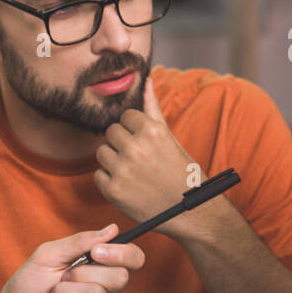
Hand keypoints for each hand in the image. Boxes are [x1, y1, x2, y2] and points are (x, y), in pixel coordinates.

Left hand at [0, 222, 144, 292]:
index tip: (96, 252)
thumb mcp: (48, 256)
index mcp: (101, 269)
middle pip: (119, 277)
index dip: (122, 253)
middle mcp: (107, 291)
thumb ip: (79, 242)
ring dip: (63, 291)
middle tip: (60, 278)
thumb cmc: (27, 286)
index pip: (133, 258)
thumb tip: (113, 229)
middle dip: (82, 273)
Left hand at [95, 76, 202, 241]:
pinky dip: (110, 180)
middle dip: (122, 142)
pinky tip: (129, 185)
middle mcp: (135, 148)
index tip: (144, 141)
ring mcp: (122, 170)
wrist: (192, 213)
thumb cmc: (183, 172)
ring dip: (113, 160)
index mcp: (151, 131)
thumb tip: (146, 80)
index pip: (125, 116)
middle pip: (111, 132)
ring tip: (133, 171)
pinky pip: (99, 175)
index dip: (133, 128)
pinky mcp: (113, 190)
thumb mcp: (170, 138)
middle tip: (139, 158)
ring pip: (101, 152)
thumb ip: (153, 109)